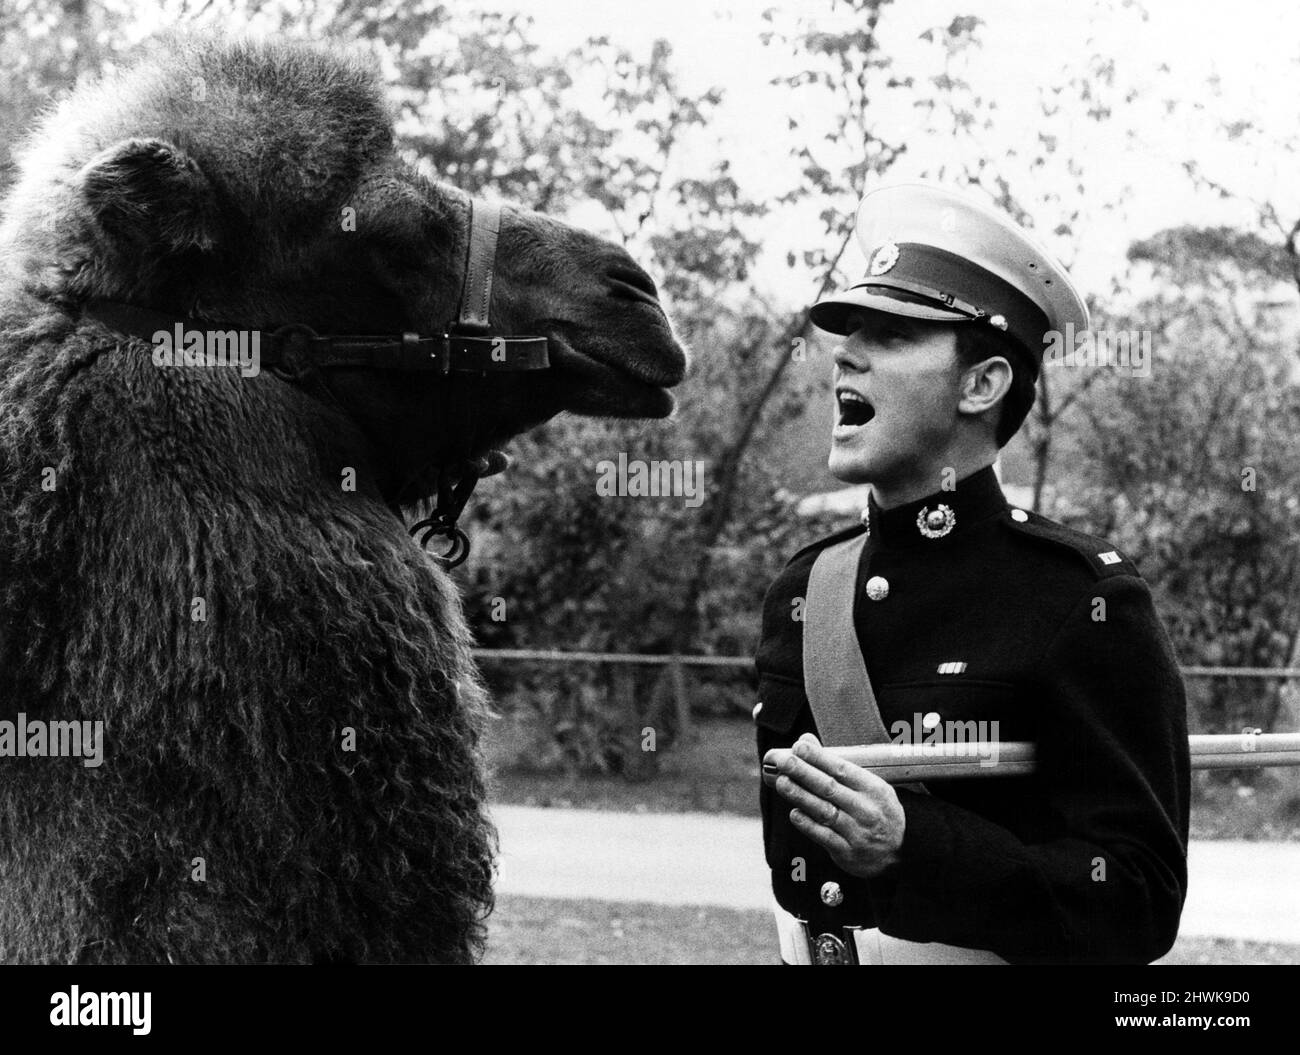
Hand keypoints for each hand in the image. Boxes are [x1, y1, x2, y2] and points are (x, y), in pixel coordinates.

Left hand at [765, 732, 905, 877]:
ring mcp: (857, 832)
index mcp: (874, 789)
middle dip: (804, 773)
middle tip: (784, 761)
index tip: (799, 747)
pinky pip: (824, 836)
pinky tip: (794, 813)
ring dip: (800, 796)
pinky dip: (807, 824)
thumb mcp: (869, 785)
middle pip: (830, 788)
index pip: (843, 769)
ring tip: (782, 782)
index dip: (819, 757)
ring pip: (824, 811)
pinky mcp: (847, 852)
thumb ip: (837, 765)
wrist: (899, 851)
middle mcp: (866, 810)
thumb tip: (806, 742)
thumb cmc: (879, 811)